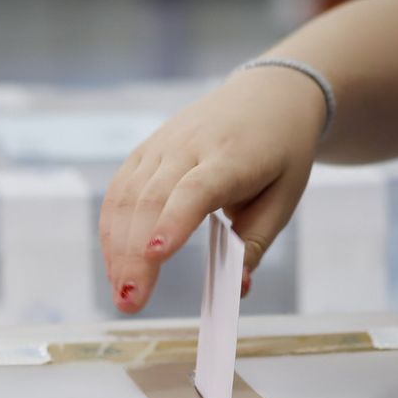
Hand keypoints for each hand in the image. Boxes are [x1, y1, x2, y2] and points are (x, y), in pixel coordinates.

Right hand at [100, 66, 326, 312]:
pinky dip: (112, 231)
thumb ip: (255, 244)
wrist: (268, 94)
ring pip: (127, 197)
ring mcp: (162, 145)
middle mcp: (190, 145)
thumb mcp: (284, 199)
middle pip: (152, 200)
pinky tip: (116, 265)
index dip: (174, 222)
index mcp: (233, 157)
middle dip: (135, 256)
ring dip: (117, 250)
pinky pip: (119, 191)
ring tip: (121, 294)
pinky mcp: (145, 150)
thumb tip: (236, 289)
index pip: (197, 190)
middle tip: (129, 303)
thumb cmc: (280, 152)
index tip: (156, 256)